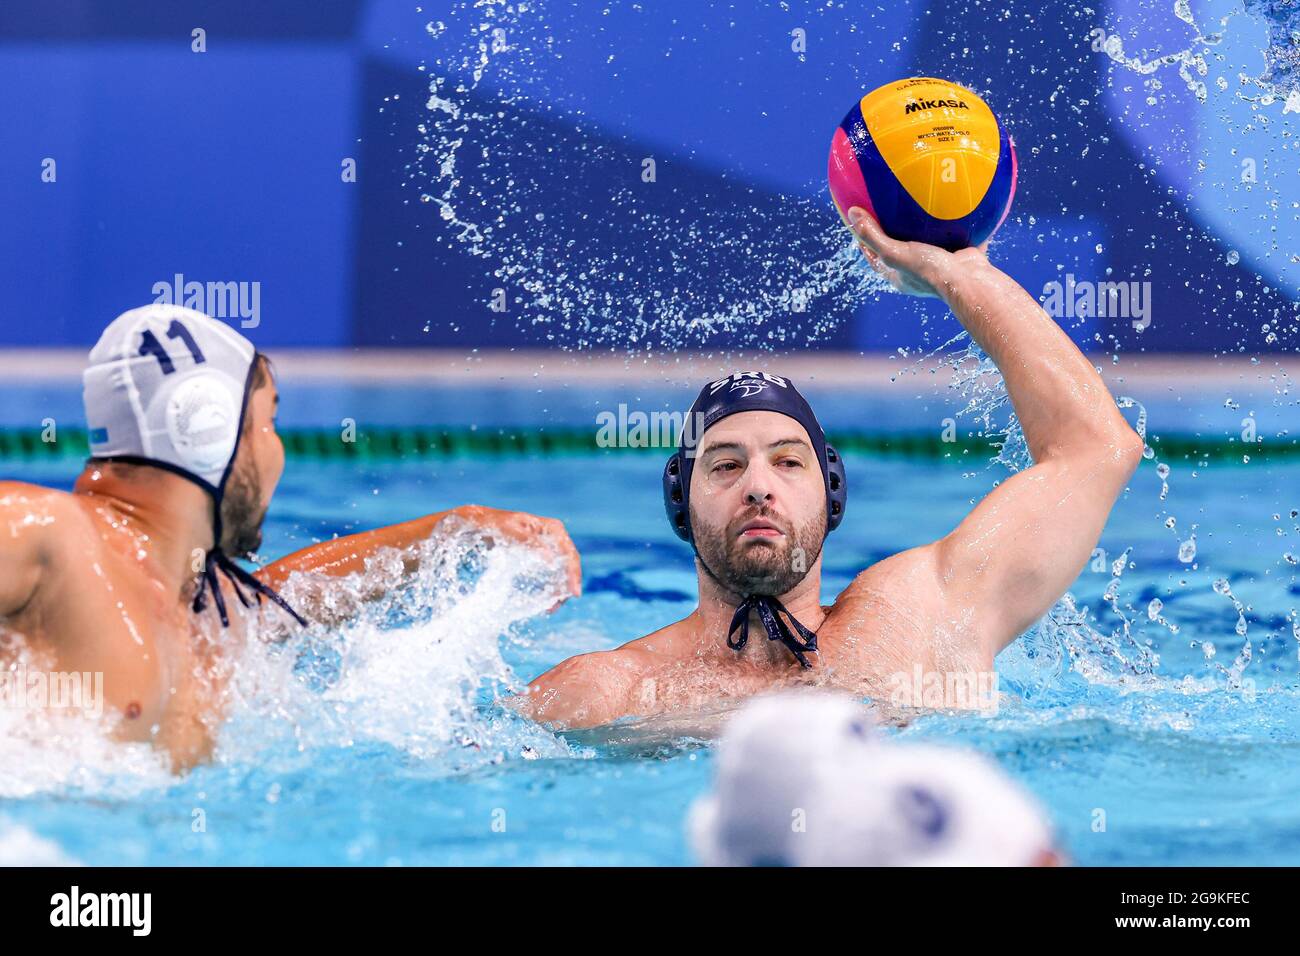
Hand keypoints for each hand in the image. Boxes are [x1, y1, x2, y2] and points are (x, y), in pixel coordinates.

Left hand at [453, 505, 581, 609]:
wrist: (482, 524)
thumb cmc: (496, 524)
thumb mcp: (510, 532)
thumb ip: (530, 543)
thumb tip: (551, 559)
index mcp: (553, 529)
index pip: (570, 553)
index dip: (574, 573)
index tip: (573, 593)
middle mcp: (555, 538)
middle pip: (569, 564)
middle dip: (567, 585)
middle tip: (558, 605)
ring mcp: (549, 548)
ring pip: (562, 571)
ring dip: (559, 590)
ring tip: (551, 608)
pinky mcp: (541, 557)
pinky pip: (552, 574)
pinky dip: (551, 588)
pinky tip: (546, 602)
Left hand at [847, 207, 989, 299]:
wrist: (968, 280)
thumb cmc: (928, 269)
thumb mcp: (894, 252)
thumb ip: (872, 235)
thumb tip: (852, 213)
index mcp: (900, 276)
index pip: (876, 258)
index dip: (866, 243)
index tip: (861, 224)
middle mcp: (918, 273)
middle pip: (902, 250)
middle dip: (896, 233)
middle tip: (892, 211)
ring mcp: (941, 265)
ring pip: (930, 243)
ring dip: (926, 228)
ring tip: (922, 206)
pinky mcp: (960, 257)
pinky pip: (957, 237)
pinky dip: (955, 224)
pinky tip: (955, 205)